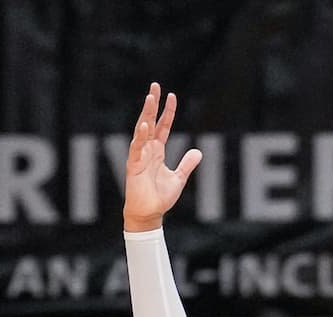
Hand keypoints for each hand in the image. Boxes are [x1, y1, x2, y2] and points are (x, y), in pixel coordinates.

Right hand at [123, 83, 201, 231]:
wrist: (149, 214)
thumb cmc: (160, 197)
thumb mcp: (179, 178)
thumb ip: (187, 164)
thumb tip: (198, 152)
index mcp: (157, 151)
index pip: (163, 126)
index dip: (167, 111)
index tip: (171, 96)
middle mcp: (147, 150)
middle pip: (150, 121)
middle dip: (152, 104)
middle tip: (155, 86)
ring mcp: (139, 156)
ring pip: (142, 130)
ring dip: (146, 114)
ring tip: (150, 98)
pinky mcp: (134, 165)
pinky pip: (137, 148)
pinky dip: (141, 137)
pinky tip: (144, 126)